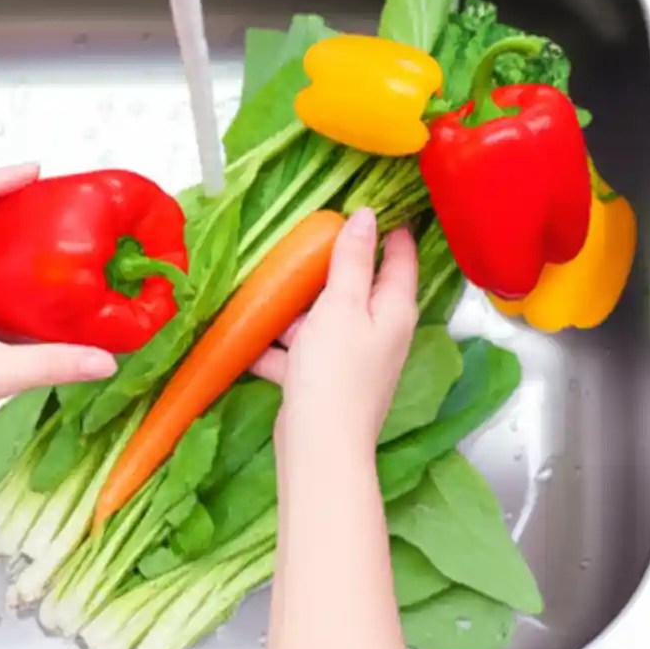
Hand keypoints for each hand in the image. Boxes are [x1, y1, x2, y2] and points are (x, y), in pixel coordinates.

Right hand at [252, 208, 418, 449]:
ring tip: (265, 291)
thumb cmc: (334, 371)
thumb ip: (352, 260)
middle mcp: (380, 331)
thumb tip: (366, 215)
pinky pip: (301, 353)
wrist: (319, 445)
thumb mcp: (341, 305)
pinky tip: (249, 341)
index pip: (400, 256)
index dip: (389, 228)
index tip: (366, 203)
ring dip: (296, 310)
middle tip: (300, 242)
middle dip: (327, 268)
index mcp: (393, 309)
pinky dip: (278, 348)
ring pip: (324, 319)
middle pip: (357, 287)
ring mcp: (353, 358)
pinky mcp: (325, 380)